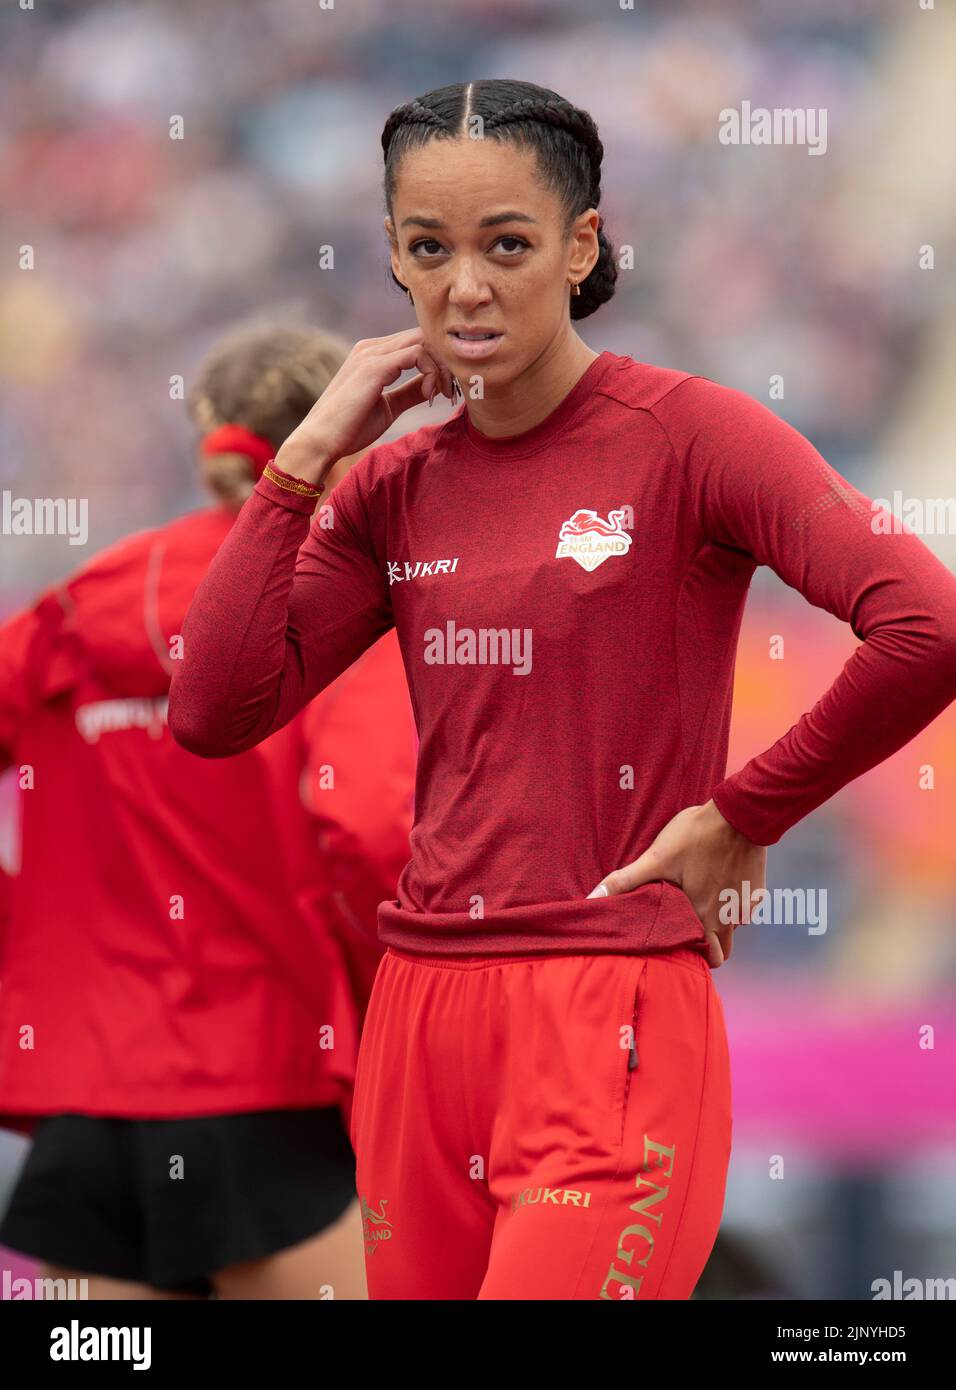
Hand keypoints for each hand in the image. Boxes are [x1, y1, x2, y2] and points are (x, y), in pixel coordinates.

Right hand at [274, 327, 455, 485]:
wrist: (321, 441)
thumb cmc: (349, 428)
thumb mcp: (389, 407)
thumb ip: (410, 392)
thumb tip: (432, 384)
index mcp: (372, 354)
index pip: (416, 342)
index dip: (437, 363)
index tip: (442, 392)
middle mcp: (371, 347)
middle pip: (423, 336)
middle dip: (444, 362)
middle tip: (448, 392)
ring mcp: (371, 353)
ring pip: (423, 341)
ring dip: (441, 368)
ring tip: (439, 395)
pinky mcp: (374, 366)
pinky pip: (417, 354)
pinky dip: (431, 372)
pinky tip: (429, 395)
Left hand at [585, 800, 766, 967]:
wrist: (739, 814)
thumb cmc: (695, 835)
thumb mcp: (656, 857)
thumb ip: (625, 881)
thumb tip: (592, 898)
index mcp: (704, 918)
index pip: (706, 957)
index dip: (692, 956)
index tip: (677, 947)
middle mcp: (729, 919)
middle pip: (722, 952)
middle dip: (708, 949)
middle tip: (687, 933)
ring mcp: (745, 906)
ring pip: (732, 929)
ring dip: (718, 925)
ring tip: (698, 906)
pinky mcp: (756, 891)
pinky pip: (742, 908)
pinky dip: (730, 903)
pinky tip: (716, 885)